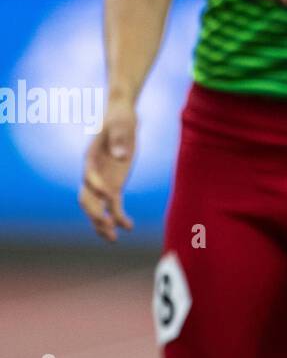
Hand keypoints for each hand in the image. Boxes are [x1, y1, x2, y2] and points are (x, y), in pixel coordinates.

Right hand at [78, 100, 136, 241]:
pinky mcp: (114, 185)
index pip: (88, 176)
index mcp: (90, 157)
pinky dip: (119, 216)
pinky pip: (113, 205)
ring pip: (96, 207)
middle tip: (106, 224)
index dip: (97, 186)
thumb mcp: (122, 124)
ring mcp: (102, 181)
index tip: (109, 194)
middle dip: (94, 212)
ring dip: (102, 223)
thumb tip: (121, 156)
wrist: (122, 118)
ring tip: (113, 239)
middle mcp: (93, 173)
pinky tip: (129, 227)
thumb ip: (119, 139)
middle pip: (86, 198)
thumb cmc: (120, 119)